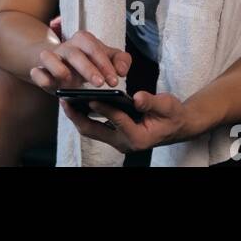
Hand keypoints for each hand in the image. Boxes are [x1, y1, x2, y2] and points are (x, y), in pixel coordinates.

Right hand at [29, 30, 130, 93]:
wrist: (60, 65)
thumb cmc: (87, 63)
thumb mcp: (106, 59)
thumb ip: (120, 60)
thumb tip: (122, 70)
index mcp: (83, 41)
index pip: (94, 48)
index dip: (105, 64)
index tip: (115, 82)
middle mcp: (66, 47)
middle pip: (75, 53)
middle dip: (88, 69)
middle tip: (100, 84)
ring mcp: (50, 58)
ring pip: (50, 57)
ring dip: (59, 69)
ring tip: (70, 82)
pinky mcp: (40, 71)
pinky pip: (36, 71)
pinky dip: (40, 76)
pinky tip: (50, 84)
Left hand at [59, 91, 189, 152]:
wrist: (176, 126)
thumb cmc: (172, 115)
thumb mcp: (167, 106)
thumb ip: (151, 102)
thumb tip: (137, 98)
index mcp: (139, 137)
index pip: (118, 121)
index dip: (104, 109)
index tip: (91, 97)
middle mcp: (125, 143)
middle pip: (95, 131)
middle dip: (78, 116)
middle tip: (64, 100)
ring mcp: (117, 141)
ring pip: (90, 131)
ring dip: (77, 116)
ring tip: (64, 99)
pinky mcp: (113, 136)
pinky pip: (93, 127)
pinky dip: (83, 116)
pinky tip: (75, 101)